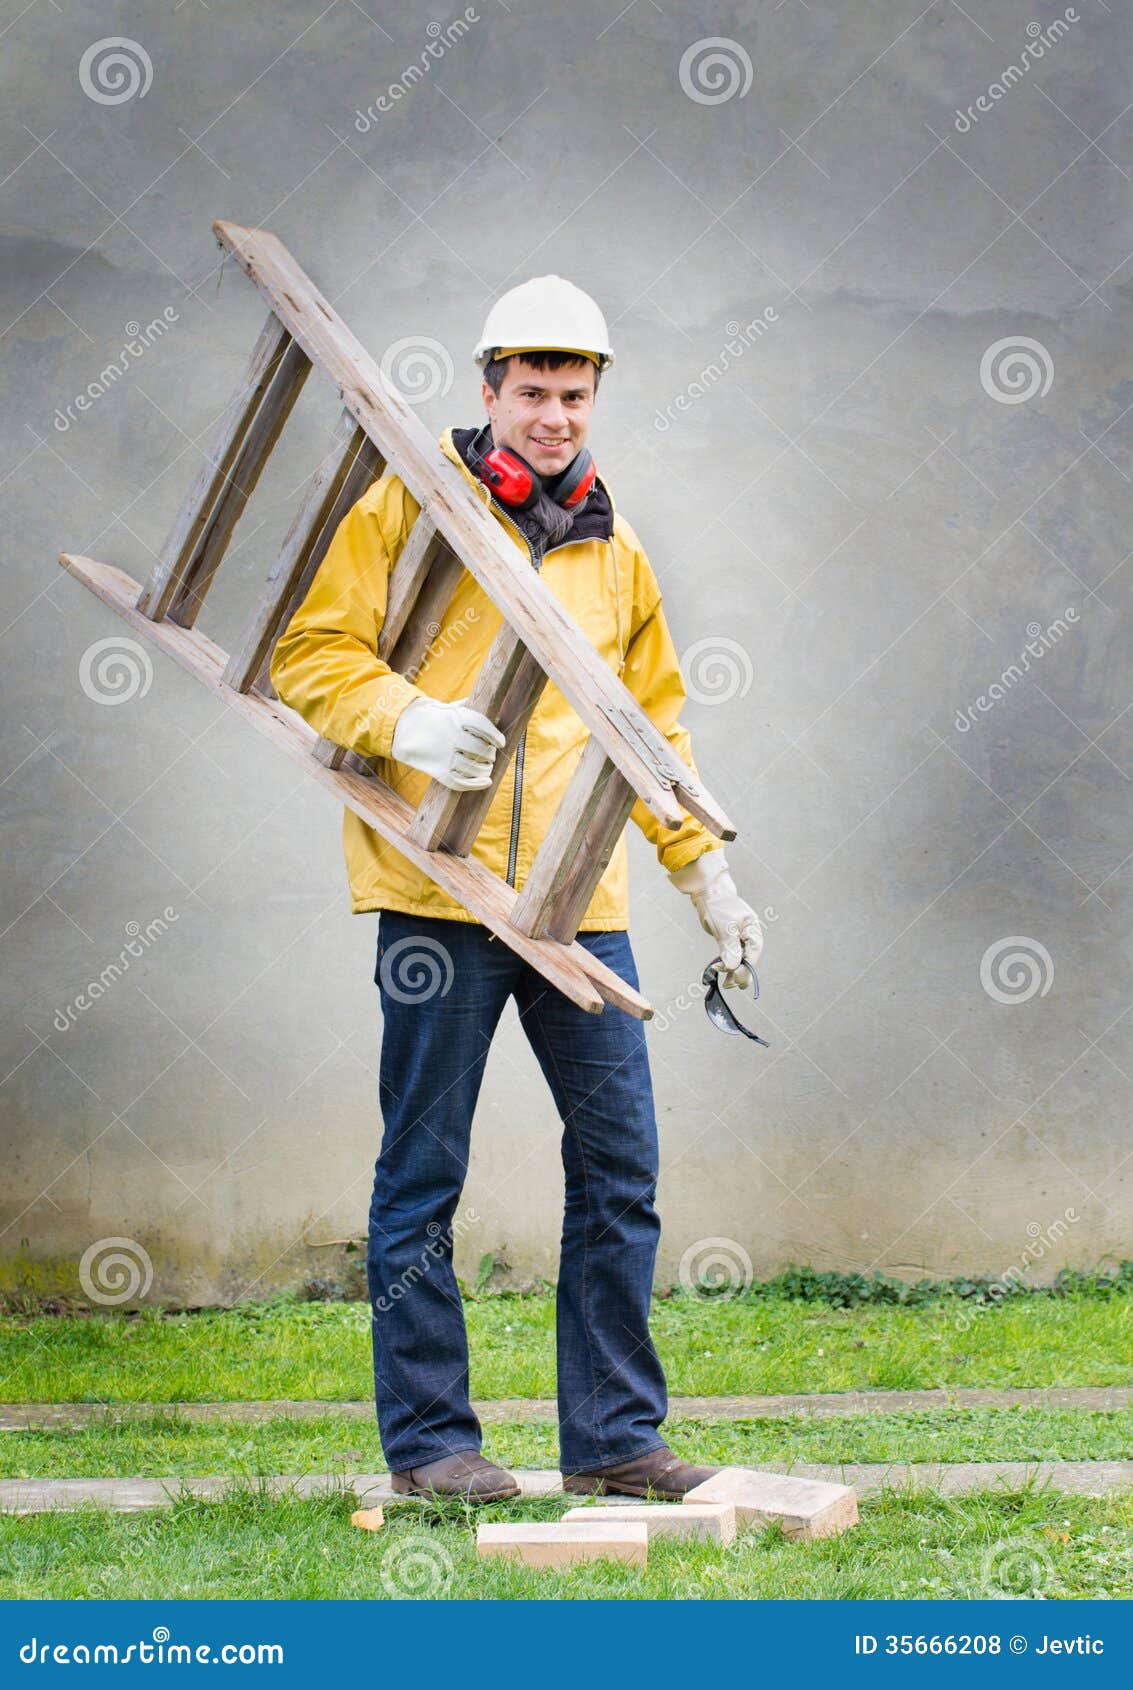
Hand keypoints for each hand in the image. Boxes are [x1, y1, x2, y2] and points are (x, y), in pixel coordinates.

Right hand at [390, 695, 505, 790]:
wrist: (401, 728)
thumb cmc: (431, 718)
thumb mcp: (448, 708)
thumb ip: (468, 709)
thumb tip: (493, 712)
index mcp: (455, 718)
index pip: (483, 727)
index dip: (495, 736)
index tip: (500, 743)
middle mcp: (451, 736)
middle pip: (481, 749)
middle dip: (489, 754)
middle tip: (490, 756)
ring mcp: (444, 755)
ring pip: (474, 767)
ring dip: (485, 769)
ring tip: (486, 768)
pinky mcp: (437, 771)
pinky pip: (461, 782)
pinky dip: (476, 784)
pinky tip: (486, 781)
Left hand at [668, 850, 762, 988]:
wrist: (708, 892)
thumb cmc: (719, 906)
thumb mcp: (725, 929)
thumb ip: (730, 949)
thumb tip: (732, 967)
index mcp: (752, 930)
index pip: (753, 953)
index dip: (745, 967)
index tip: (735, 978)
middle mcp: (748, 934)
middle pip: (748, 958)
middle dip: (739, 972)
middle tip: (730, 985)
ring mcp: (739, 936)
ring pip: (740, 957)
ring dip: (733, 970)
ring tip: (726, 982)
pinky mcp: (729, 937)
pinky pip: (732, 953)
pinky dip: (727, 962)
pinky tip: (721, 969)